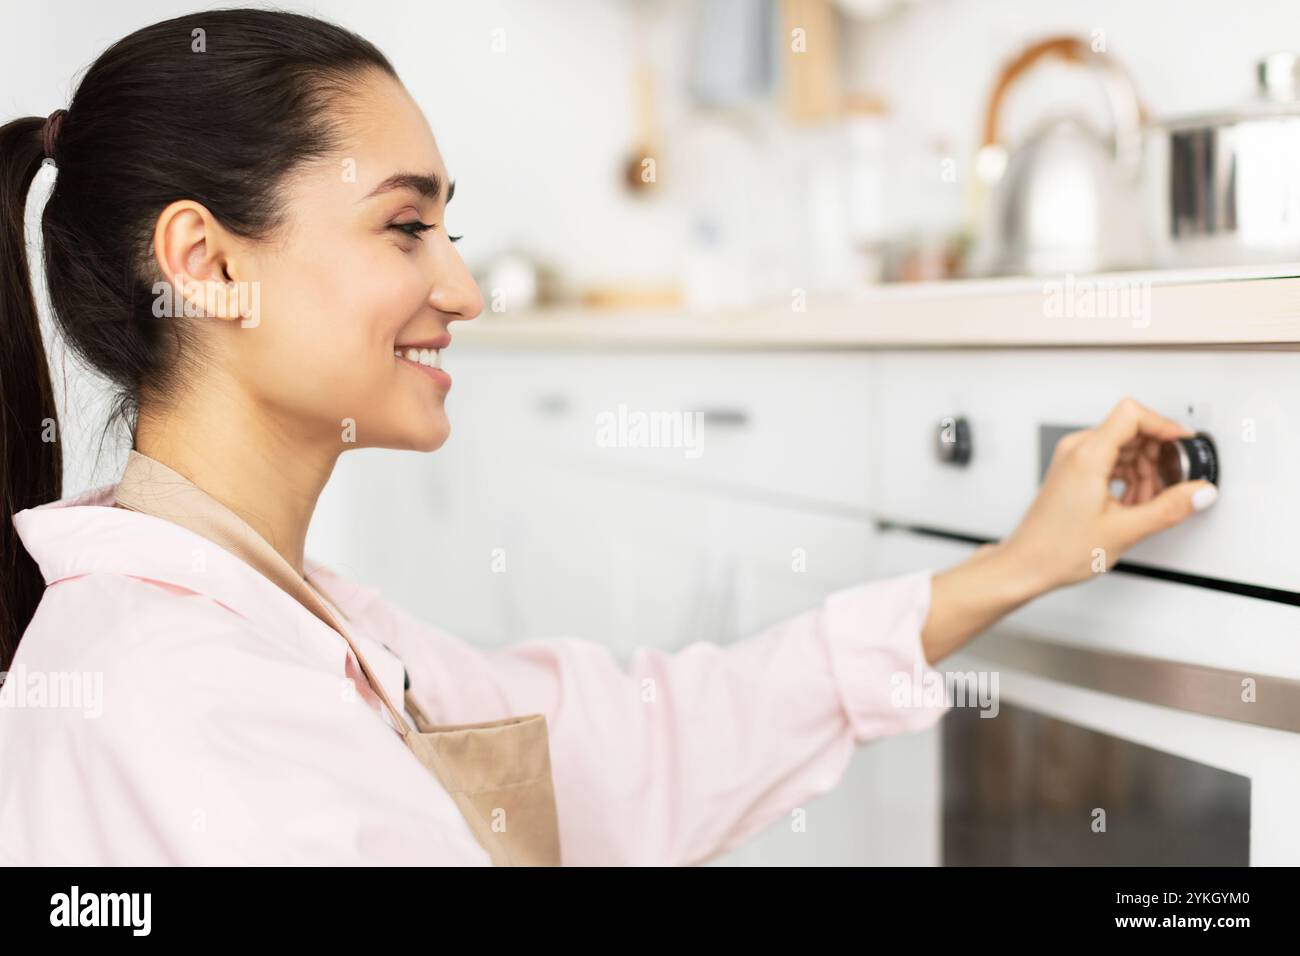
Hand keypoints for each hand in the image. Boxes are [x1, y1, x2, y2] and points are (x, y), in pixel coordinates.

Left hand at [1000, 396, 1217, 592]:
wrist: (1026, 565)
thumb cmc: (1058, 549)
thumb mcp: (1125, 530)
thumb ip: (1169, 508)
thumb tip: (1200, 492)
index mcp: (1087, 456)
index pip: (1132, 414)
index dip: (1163, 425)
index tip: (1183, 442)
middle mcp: (1076, 451)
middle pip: (1131, 431)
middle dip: (1156, 458)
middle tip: (1169, 487)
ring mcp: (1072, 461)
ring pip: (1122, 449)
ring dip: (1143, 473)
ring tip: (1147, 505)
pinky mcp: (1072, 473)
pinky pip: (1109, 462)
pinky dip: (1127, 478)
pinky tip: (1133, 505)